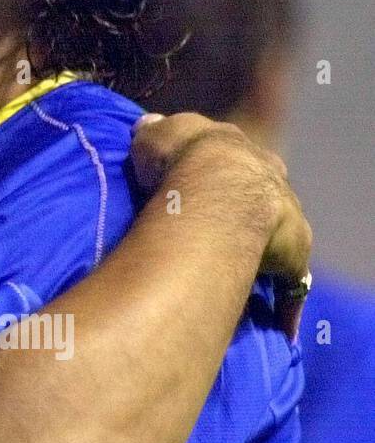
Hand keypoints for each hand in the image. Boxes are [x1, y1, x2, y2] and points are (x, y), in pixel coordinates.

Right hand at [130, 112, 311, 332]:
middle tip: (219, 224)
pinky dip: (282, 296)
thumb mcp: (154, 135)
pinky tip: (272, 316)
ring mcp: (284, 211)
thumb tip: (148, 127)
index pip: (231, 155)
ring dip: (262, 243)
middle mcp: (268, 175)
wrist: (217, 187)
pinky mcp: (293, 250)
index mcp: (237, 147)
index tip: (200, 181)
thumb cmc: (179, 160)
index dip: (215, 168)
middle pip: (261, 189)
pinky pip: (289, 275)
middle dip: (245, 203)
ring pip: (276, 229)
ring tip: (238, 265)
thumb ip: (154, 133)